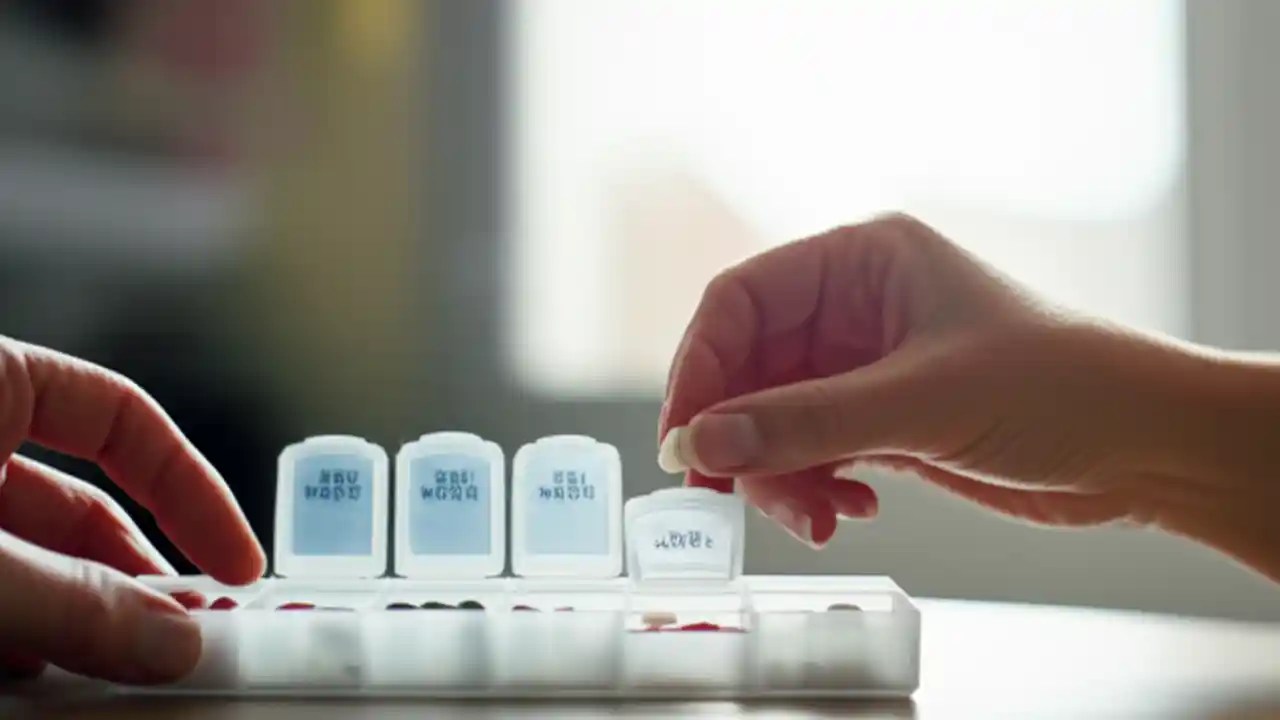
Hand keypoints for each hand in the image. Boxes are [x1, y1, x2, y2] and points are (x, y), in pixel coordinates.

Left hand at [0, 339, 263, 683]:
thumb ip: (67, 599)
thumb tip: (169, 639)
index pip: (121, 414)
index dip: (190, 487)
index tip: (235, 557)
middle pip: (78, 504)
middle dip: (135, 575)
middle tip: (179, 633)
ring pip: (27, 554)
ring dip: (74, 613)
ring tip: (108, 665)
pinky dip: (13, 627)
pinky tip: (31, 669)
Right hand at [658, 213, 1279, 581]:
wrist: (1146, 446)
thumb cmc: (1060, 386)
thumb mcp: (924, 399)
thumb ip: (806, 422)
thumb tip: (701, 442)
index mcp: (861, 260)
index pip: (740, 300)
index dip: (699, 367)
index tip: (681, 438)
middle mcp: (854, 308)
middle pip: (748, 367)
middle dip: (737, 435)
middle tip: (723, 496)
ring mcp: (866, 367)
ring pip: (774, 419)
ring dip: (778, 475)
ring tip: (814, 518)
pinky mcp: (883, 420)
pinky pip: (811, 451)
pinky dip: (812, 486)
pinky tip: (850, 510)